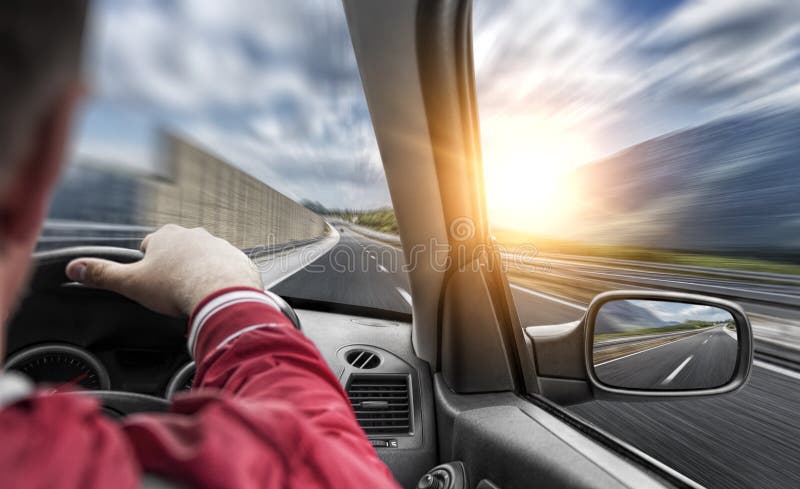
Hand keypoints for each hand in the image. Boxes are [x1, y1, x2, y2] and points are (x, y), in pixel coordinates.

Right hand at [65, 224, 262, 315]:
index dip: (147, 264)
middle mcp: (194, 234)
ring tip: (195, 294)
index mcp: (166, 236)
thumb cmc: (177, 287)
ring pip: (204, 258)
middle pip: (178, 250)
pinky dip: (222, 279)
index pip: (150, 245)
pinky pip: (227, 268)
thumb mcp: (132, 282)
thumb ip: (103, 275)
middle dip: (174, 267)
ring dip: (199, 272)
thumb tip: (74, 268)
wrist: (223, 293)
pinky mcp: (238, 258)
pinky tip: (218, 294)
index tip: (149, 279)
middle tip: (172, 290)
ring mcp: (219, 245)